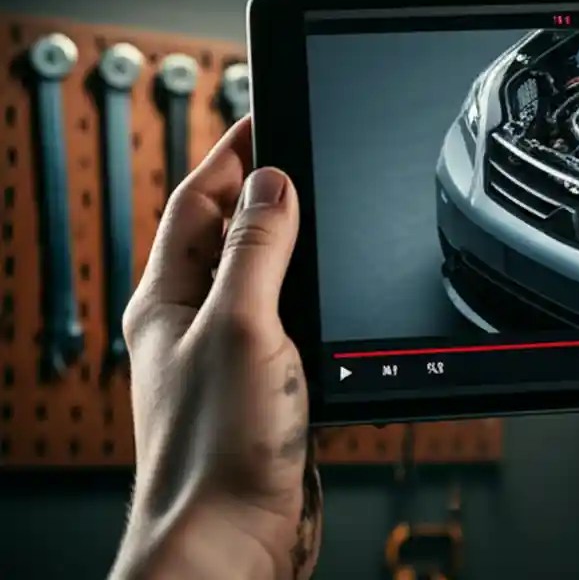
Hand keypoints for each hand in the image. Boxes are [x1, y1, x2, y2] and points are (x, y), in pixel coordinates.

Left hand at [111, 119, 321, 579]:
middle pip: (228, 234)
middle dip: (263, 191)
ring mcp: (230, 355)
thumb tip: (273, 183)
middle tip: (303, 155)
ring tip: (323, 211)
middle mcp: (194, 323)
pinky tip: (335, 296)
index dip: (232, 154)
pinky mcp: (267, 387)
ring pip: (262, 278)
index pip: (198, 201)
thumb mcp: (242, 324)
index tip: (264, 116)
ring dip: (291, 245)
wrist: (233, 537)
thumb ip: (258, 250)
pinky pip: (287, 321)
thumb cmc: (216, 446)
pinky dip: (311, 297)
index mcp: (168, 298)